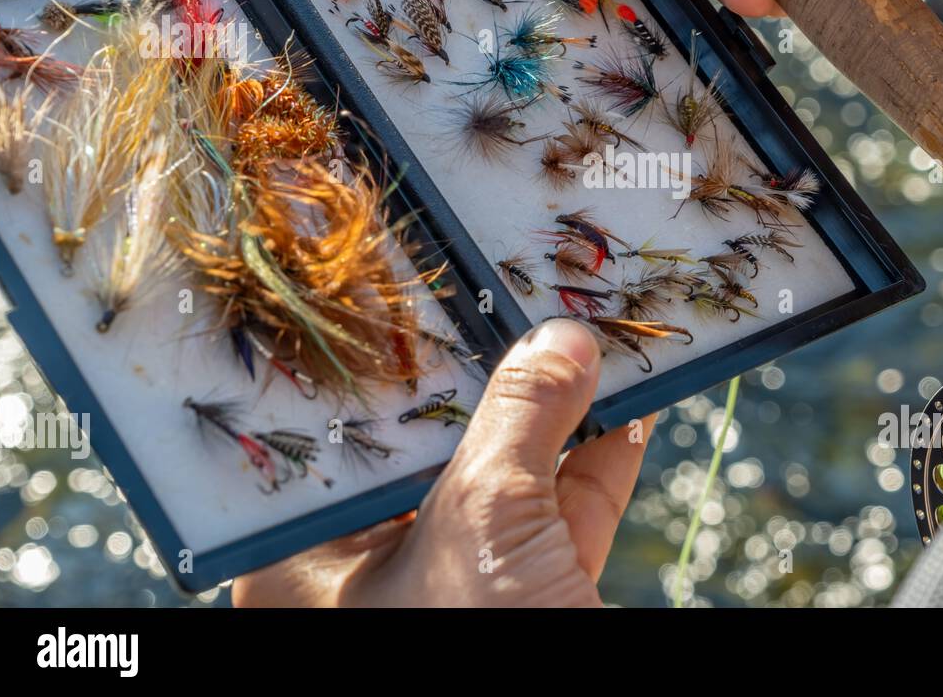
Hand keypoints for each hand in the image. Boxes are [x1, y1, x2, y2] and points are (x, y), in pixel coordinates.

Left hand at [232, 319, 651, 606]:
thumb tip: (561, 341)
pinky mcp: (536, 595)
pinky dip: (601, 455)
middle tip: (524, 298)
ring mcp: (465, 581)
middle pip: (436, 442)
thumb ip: (518, 420)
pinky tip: (628, 398)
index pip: (344, 430)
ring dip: (563, 406)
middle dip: (493, 373)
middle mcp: (382, 564)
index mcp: (314, 557)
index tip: (430, 292)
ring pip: (513, 471)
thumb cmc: (472, 649)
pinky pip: (564, 508)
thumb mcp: (482, 524)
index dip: (393, 359)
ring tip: (591, 331)